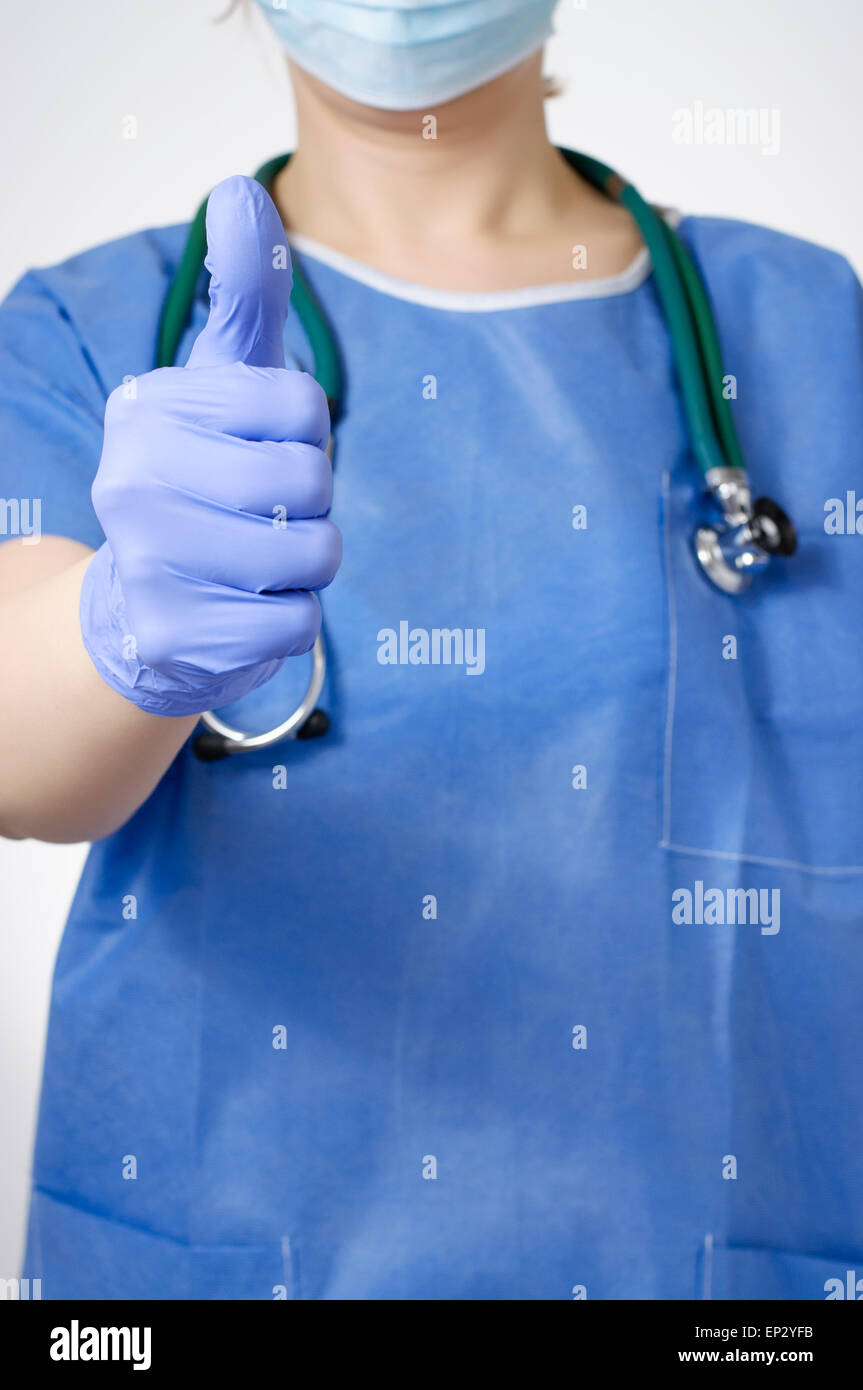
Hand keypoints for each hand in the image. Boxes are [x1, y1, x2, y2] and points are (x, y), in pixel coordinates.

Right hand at [81, 175, 340, 716]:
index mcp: (151, 405)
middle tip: (260, 516)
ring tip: (252, 564)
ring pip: (315, 556)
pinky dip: (290, 620)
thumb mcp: (222, 385)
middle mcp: (133, 477)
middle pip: (314, 482)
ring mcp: (149, 560)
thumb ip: (245, 294)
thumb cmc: (201, 483)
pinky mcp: (175, 634)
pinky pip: (299, 624)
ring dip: (304, 567)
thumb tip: (241, 188)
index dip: (305, 438)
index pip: (304, 406)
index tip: (257, 453)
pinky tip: (240, 610)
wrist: (145, 608)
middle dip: (311, 507)